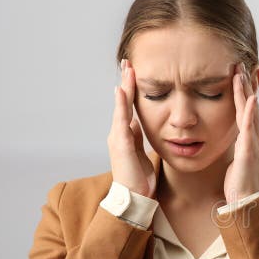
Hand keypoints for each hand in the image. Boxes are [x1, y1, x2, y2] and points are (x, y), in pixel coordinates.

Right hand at [107, 59, 155, 196]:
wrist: (135, 197)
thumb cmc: (139, 178)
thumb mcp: (140, 152)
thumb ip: (136, 137)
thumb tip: (136, 122)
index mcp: (125, 134)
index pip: (129, 106)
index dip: (131, 89)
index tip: (133, 71)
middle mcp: (118, 133)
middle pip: (123, 102)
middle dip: (126, 81)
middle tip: (128, 61)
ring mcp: (118, 137)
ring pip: (121, 107)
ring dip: (124, 87)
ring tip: (127, 69)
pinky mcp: (121, 144)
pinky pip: (121, 121)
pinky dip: (121, 105)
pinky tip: (122, 91)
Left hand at [224, 63, 258, 202]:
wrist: (245, 202)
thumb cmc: (238, 184)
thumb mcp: (235, 160)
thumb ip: (235, 148)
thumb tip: (230, 141)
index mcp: (248, 138)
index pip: (246, 110)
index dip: (243, 91)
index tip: (239, 74)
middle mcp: (254, 137)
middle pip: (250, 105)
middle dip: (246, 85)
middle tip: (241, 64)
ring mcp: (253, 142)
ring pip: (250, 111)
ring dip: (246, 92)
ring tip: (242, 73)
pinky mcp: (249, 150)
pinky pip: (249, 128)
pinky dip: (250, 112)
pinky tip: (250, 99)